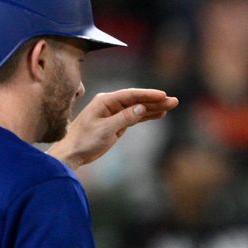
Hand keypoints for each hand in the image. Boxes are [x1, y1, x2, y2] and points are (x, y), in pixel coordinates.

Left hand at [50, 89, 178, 168]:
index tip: (163, 95)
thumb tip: (141, 108)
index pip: (131, 95)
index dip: (148, 95)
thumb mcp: (105, 130)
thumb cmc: (84, 140)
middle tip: (174, 101)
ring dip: (154, 108)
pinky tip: (159, 114)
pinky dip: (146, 116)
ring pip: (138, 108)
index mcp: (105, 101)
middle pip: (137, 100)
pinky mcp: (116, 123)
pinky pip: (134, 117)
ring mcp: (114, 113)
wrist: (72, 152)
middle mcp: (110, 104)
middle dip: (156, 100)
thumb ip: (124, 118)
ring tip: (171, 106)